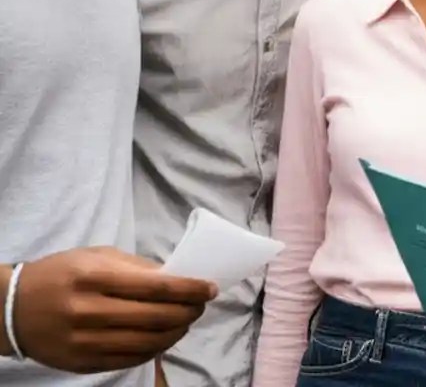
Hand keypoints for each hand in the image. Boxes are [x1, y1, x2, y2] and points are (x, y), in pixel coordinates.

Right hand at [8, 247, 216, 373]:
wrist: (12, 309)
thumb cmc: (61, 274)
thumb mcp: (95, 257)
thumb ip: (137, 267)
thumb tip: (179, 277)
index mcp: (93, 278)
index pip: (155, 286)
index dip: (189, 288)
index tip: (210, 287)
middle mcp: (88, 311)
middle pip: (156, 317)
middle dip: (189, 311)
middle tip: (201, 304)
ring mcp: (84, 341)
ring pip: (148, 342)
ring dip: (177, 332)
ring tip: (186, 320)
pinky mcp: (82, 363)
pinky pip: (131, 359)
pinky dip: (156, 348)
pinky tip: (165, 337)